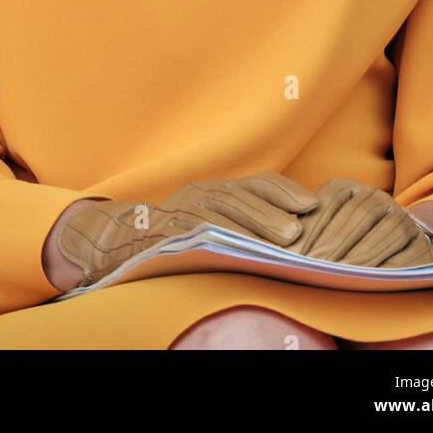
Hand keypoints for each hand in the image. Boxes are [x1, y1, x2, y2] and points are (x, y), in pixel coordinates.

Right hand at [53, 172, 321, 285]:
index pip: (257, 182)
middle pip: (240, 197)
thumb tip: (298, 230)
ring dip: (252, 227)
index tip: (312, 204)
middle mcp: (200, 193)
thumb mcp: (213, 219)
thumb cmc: (178, 234)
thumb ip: (246, 219)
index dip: (285, 191)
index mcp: (217, 188)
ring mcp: (179, 210)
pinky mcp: (162, 232)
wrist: (119, 239)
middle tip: (298, 233)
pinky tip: (236, 250)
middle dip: (272, 213)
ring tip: (280, 245)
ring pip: (219, 213)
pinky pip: (191, 233)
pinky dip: (216, 239)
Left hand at [281, 177, 432, 266]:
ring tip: (338, 280)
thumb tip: (280, 250)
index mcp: (351, 189)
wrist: (388, 267)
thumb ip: (305, 236)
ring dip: (359, 259)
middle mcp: (379, 199)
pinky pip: (406, 257)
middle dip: (334, 245)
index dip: (314, 225)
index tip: (297, 254)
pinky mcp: (424, 247)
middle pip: (357, 215)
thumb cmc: (342, 253)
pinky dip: (388, 271)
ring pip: (383, 235)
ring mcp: (405, 220)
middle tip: (315, 271)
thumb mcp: (322, 237)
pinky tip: (370, 284)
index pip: (331, 198)